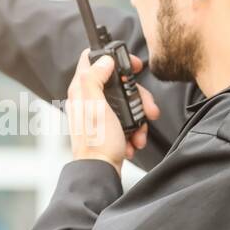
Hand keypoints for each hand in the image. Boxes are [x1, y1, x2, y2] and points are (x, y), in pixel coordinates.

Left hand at [66, 50, 159, 173]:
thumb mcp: (96, 106)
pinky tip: (134, 139)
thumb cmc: (97, 143)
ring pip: (125, 102)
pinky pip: (126, 120)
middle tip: (147, 106)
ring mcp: (99, 114)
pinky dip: (134, 129)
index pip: (91, 59)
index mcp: (81, 90)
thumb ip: (94, 78)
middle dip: (136, 95)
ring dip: (138, 116)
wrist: (100, 172)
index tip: (131, 65)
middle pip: (117, 83)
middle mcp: (88, 100)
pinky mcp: (108, 128)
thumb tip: (103, 60)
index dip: (112, 57)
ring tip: (142, 129)